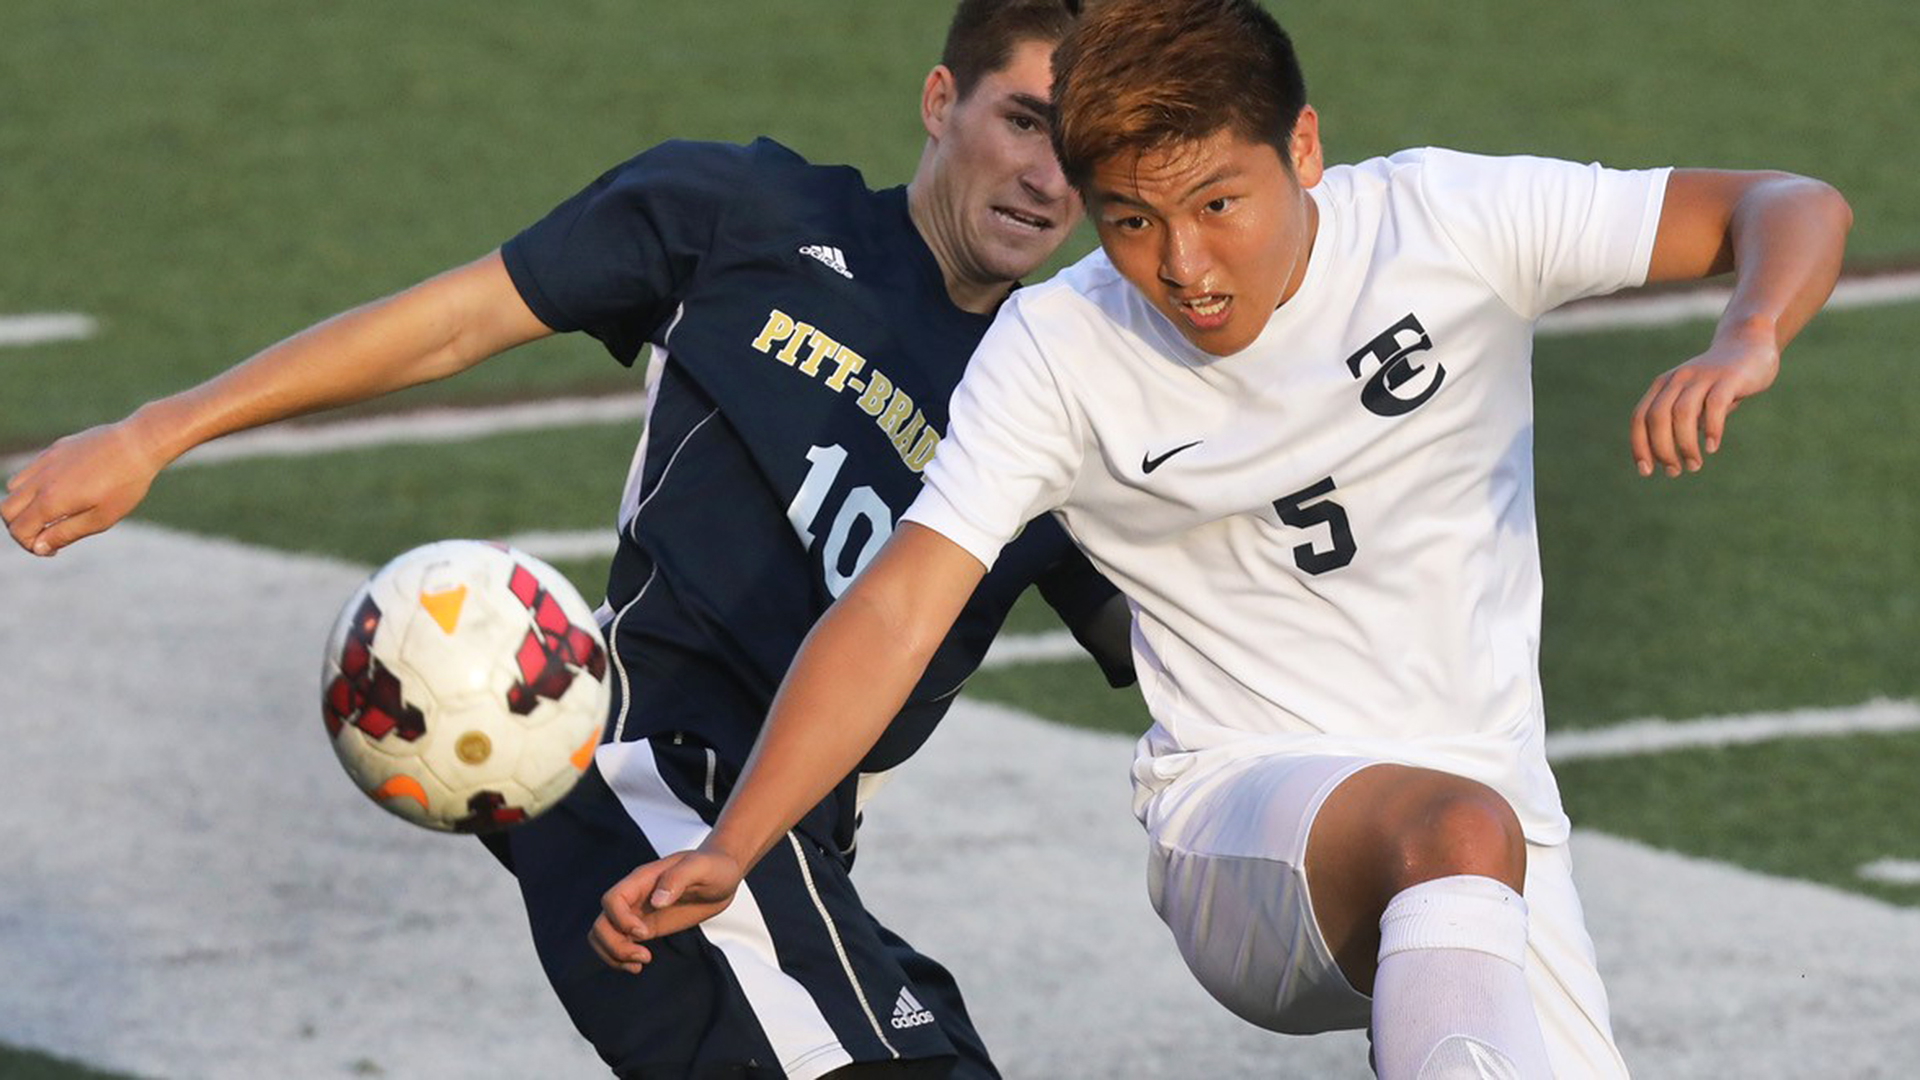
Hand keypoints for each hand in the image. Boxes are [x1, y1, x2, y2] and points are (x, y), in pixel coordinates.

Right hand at [3, 419, 166, 555]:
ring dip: (23, 504)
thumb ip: (65, 533)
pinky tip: (62, 489)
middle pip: (7, 510)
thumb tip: (39, 547)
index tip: (52, 549)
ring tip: (52, 512)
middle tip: (45, 533)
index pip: (19, 529)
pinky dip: (33, 485)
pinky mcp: (54, 449)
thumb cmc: (125, 485)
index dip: (30, 545)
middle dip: (19, 527)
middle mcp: (40, 479)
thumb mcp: (101, 518)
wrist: (139, 444)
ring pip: (13, 488)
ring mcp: (45, 461)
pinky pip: (29, 470)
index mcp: (51, 500)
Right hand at [587, 848, 745, 973]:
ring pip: (604, 935)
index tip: (644, 933)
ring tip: (639, 964)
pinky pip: (619, 943)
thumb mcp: (702, 867)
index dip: (620, 920)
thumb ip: (678, 878)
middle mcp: (635, 897)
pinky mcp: (646, 927)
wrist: (724, 875)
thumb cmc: (714, 866)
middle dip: (615, 945)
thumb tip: (657, 901)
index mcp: (642, 880)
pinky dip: (620, 958)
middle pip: (602, 922)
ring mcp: (638, 913)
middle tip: (644, 957)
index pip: (612, 900)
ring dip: (614, 955)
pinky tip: (639, 964)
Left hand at [1629, 325, 1778, 476]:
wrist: (1748, 344)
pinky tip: (1712, 447)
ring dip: (1685, 444)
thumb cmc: (1718, 381)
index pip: (1640, 417)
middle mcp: (1678, 379)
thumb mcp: (1692, 400)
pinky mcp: (1728, 378)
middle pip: (1657, 417)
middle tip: (1675, 471)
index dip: (1639, 445)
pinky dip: (1711, 429)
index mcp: (1663, 385)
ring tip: (1694, 465)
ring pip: (1682, 414)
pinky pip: (1714, 405)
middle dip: (1662, 449)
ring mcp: (1702, 377)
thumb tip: (1667, 460)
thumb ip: (1678, 424)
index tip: (1646, 471)